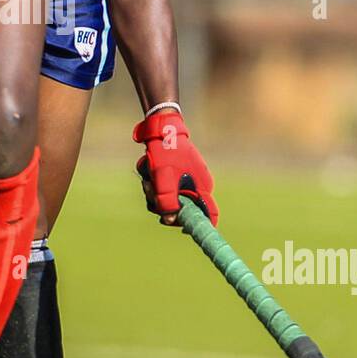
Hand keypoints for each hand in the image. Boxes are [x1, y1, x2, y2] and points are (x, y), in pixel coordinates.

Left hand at [133, 108, 217, 226]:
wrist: (160, 128)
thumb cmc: (165, 151)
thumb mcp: (164, 178)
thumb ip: (167, 201)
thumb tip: (170, 220)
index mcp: (201, 188)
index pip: (209, 214)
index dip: (199, 226)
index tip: (182, 229)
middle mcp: (196, 185)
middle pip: (183, 209)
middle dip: (164, 204)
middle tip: (151, 192)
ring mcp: (186, 180)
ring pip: (170, 199)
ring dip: (154, 193)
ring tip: (147, 180)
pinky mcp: (176, 175)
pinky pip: (165, 189)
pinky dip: (154, 185)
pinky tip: (147, 173)